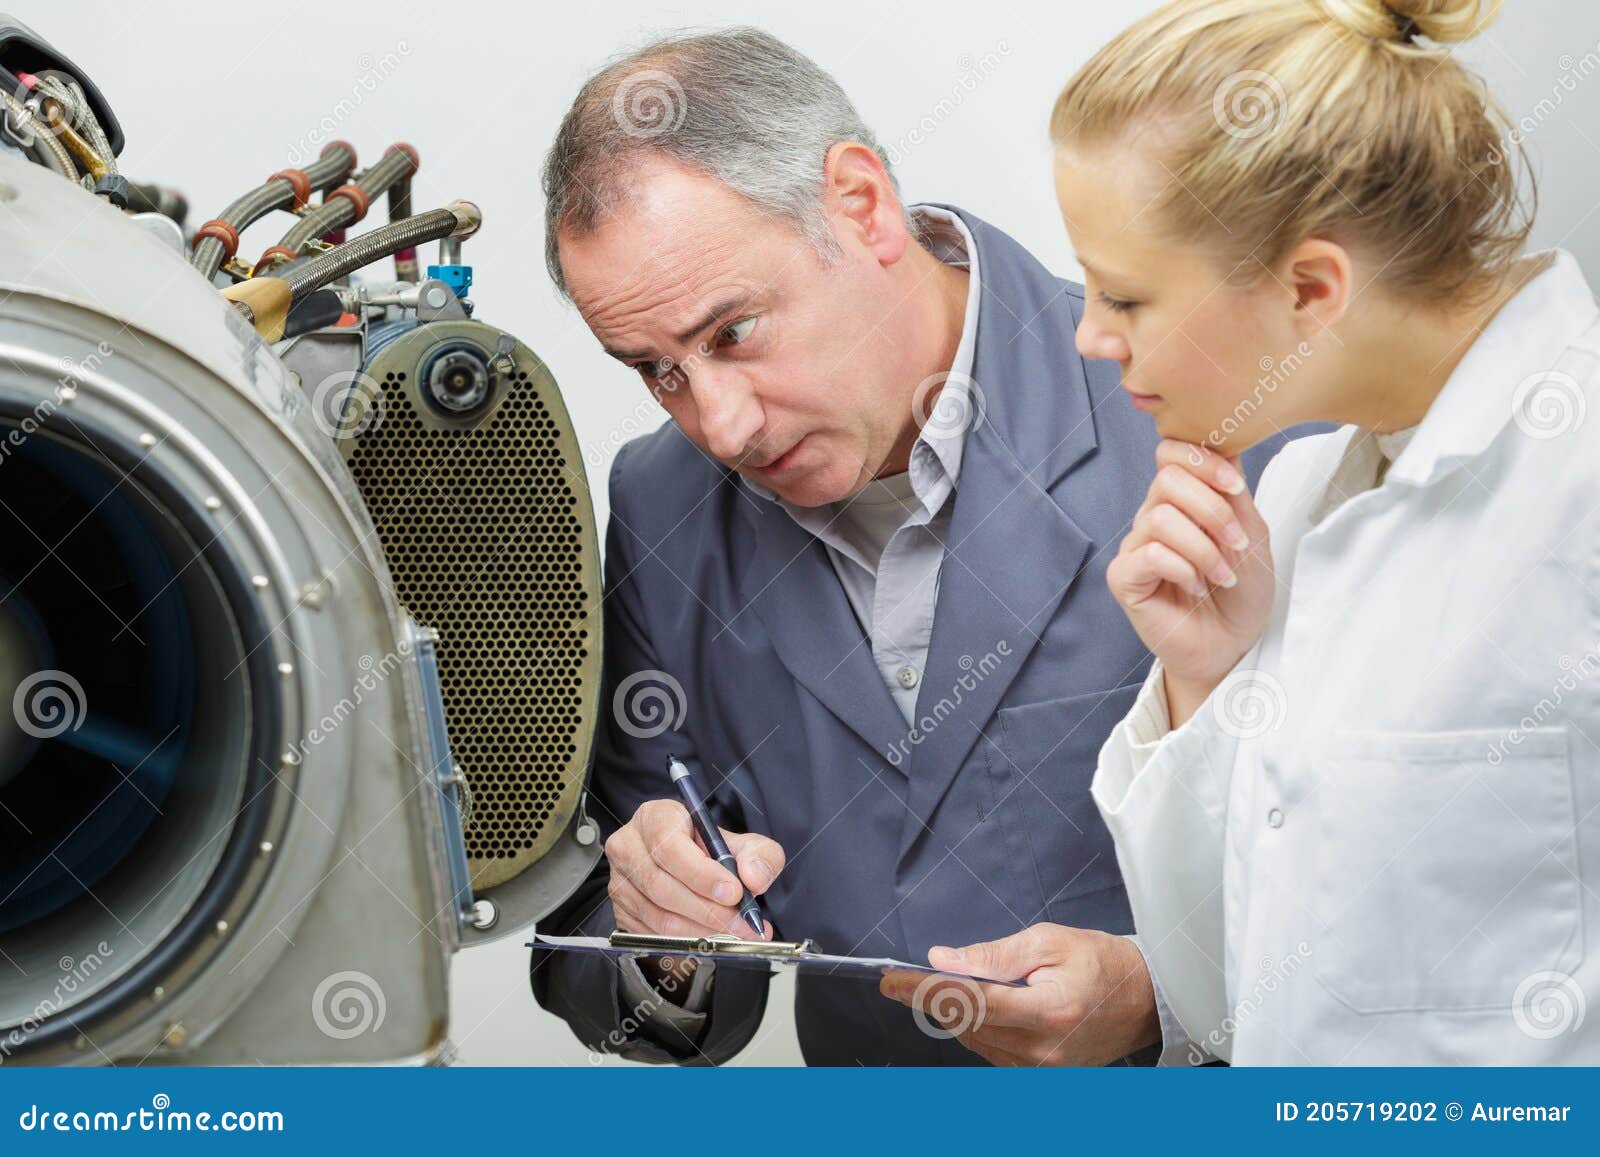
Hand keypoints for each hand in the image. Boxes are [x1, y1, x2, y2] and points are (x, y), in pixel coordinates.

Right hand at [604, 798, 782, 940]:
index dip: (702, 874)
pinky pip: (653, 935)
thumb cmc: (713, 850)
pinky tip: (713, 938)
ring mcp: (620, 882)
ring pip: (658, 916)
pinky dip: (687, 941)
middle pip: (662, 886)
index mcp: (655, 817)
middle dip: (708, 910)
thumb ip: (760, 855)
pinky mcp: (622, 913)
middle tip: (741, 923)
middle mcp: (629, 848)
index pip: (670, 847)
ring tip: (734, 933)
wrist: (695, 866)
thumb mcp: (744, 843)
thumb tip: (754, 878)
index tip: (734, 892)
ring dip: (701, 930)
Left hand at [879, 925, 1158, 1065]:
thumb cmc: (1101, 963)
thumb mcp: (1048, 942)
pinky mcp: (1041, 1075)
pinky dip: (973, 1027)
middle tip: (899, 978)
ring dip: (950, 1014)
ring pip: (973, 1040)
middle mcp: (1041, 1051)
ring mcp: (1041, 1069)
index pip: (970, 1003)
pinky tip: (968, 1006)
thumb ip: (993, 954)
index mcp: (1046, 1013)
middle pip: (965, 1025)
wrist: (1144, 1000)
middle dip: (929, 1000)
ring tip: (934, 987)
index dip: (925, 991)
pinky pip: (991, 1051)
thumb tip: (944, 960)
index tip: (891, 979)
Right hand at [1107, 440, 1274, 723]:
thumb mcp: (1250, 536)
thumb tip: (1225, 449)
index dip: (1202, 460)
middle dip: (1211, 509)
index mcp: (1182, 501)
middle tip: (1237, 542)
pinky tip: (1197, 588)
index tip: (1236, 487)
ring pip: (1159, 518)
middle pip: (1167, 479)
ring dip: (1203, 547)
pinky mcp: (1124, 578)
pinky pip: (1149, 555)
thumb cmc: (1241, 594)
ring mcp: (1136, 547)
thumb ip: (1234, 495)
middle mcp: (1154, 517)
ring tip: (1222, 576)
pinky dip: (1183, 569)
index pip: (1170, 453)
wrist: (1232, 646)